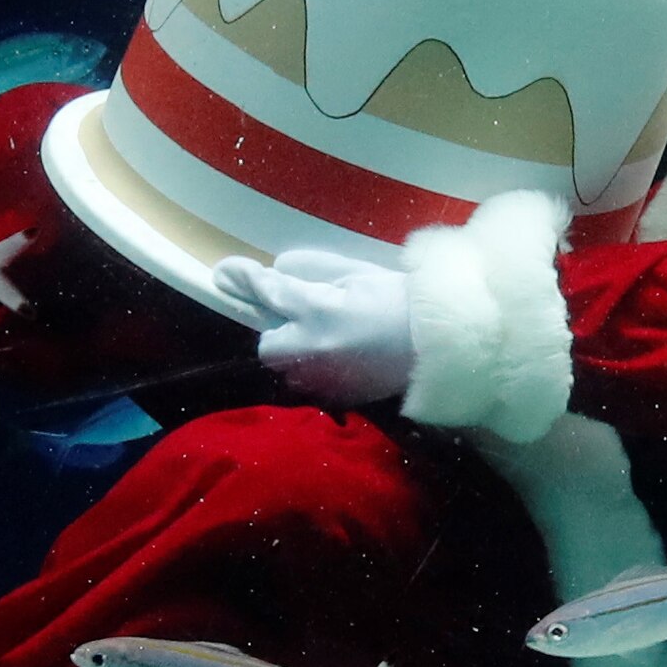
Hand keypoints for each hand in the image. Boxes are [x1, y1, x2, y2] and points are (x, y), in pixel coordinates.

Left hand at [212, 242, 415, 406]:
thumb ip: (312, 270)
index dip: (248, 281)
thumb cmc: (401, 300)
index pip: (272, 293)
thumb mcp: (355, 274)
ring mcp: (327, 381)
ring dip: (297, 352)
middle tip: (305, 317)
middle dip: (279, 330)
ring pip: (288, 367)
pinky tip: (345, 358)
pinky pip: (312, 382)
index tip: (224, 272)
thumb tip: (276, 268)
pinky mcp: (340, 398)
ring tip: (331, 339)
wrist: (442, 345)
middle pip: (269, 345)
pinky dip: (319, 369)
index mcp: (321, 311)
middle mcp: (315, 350)